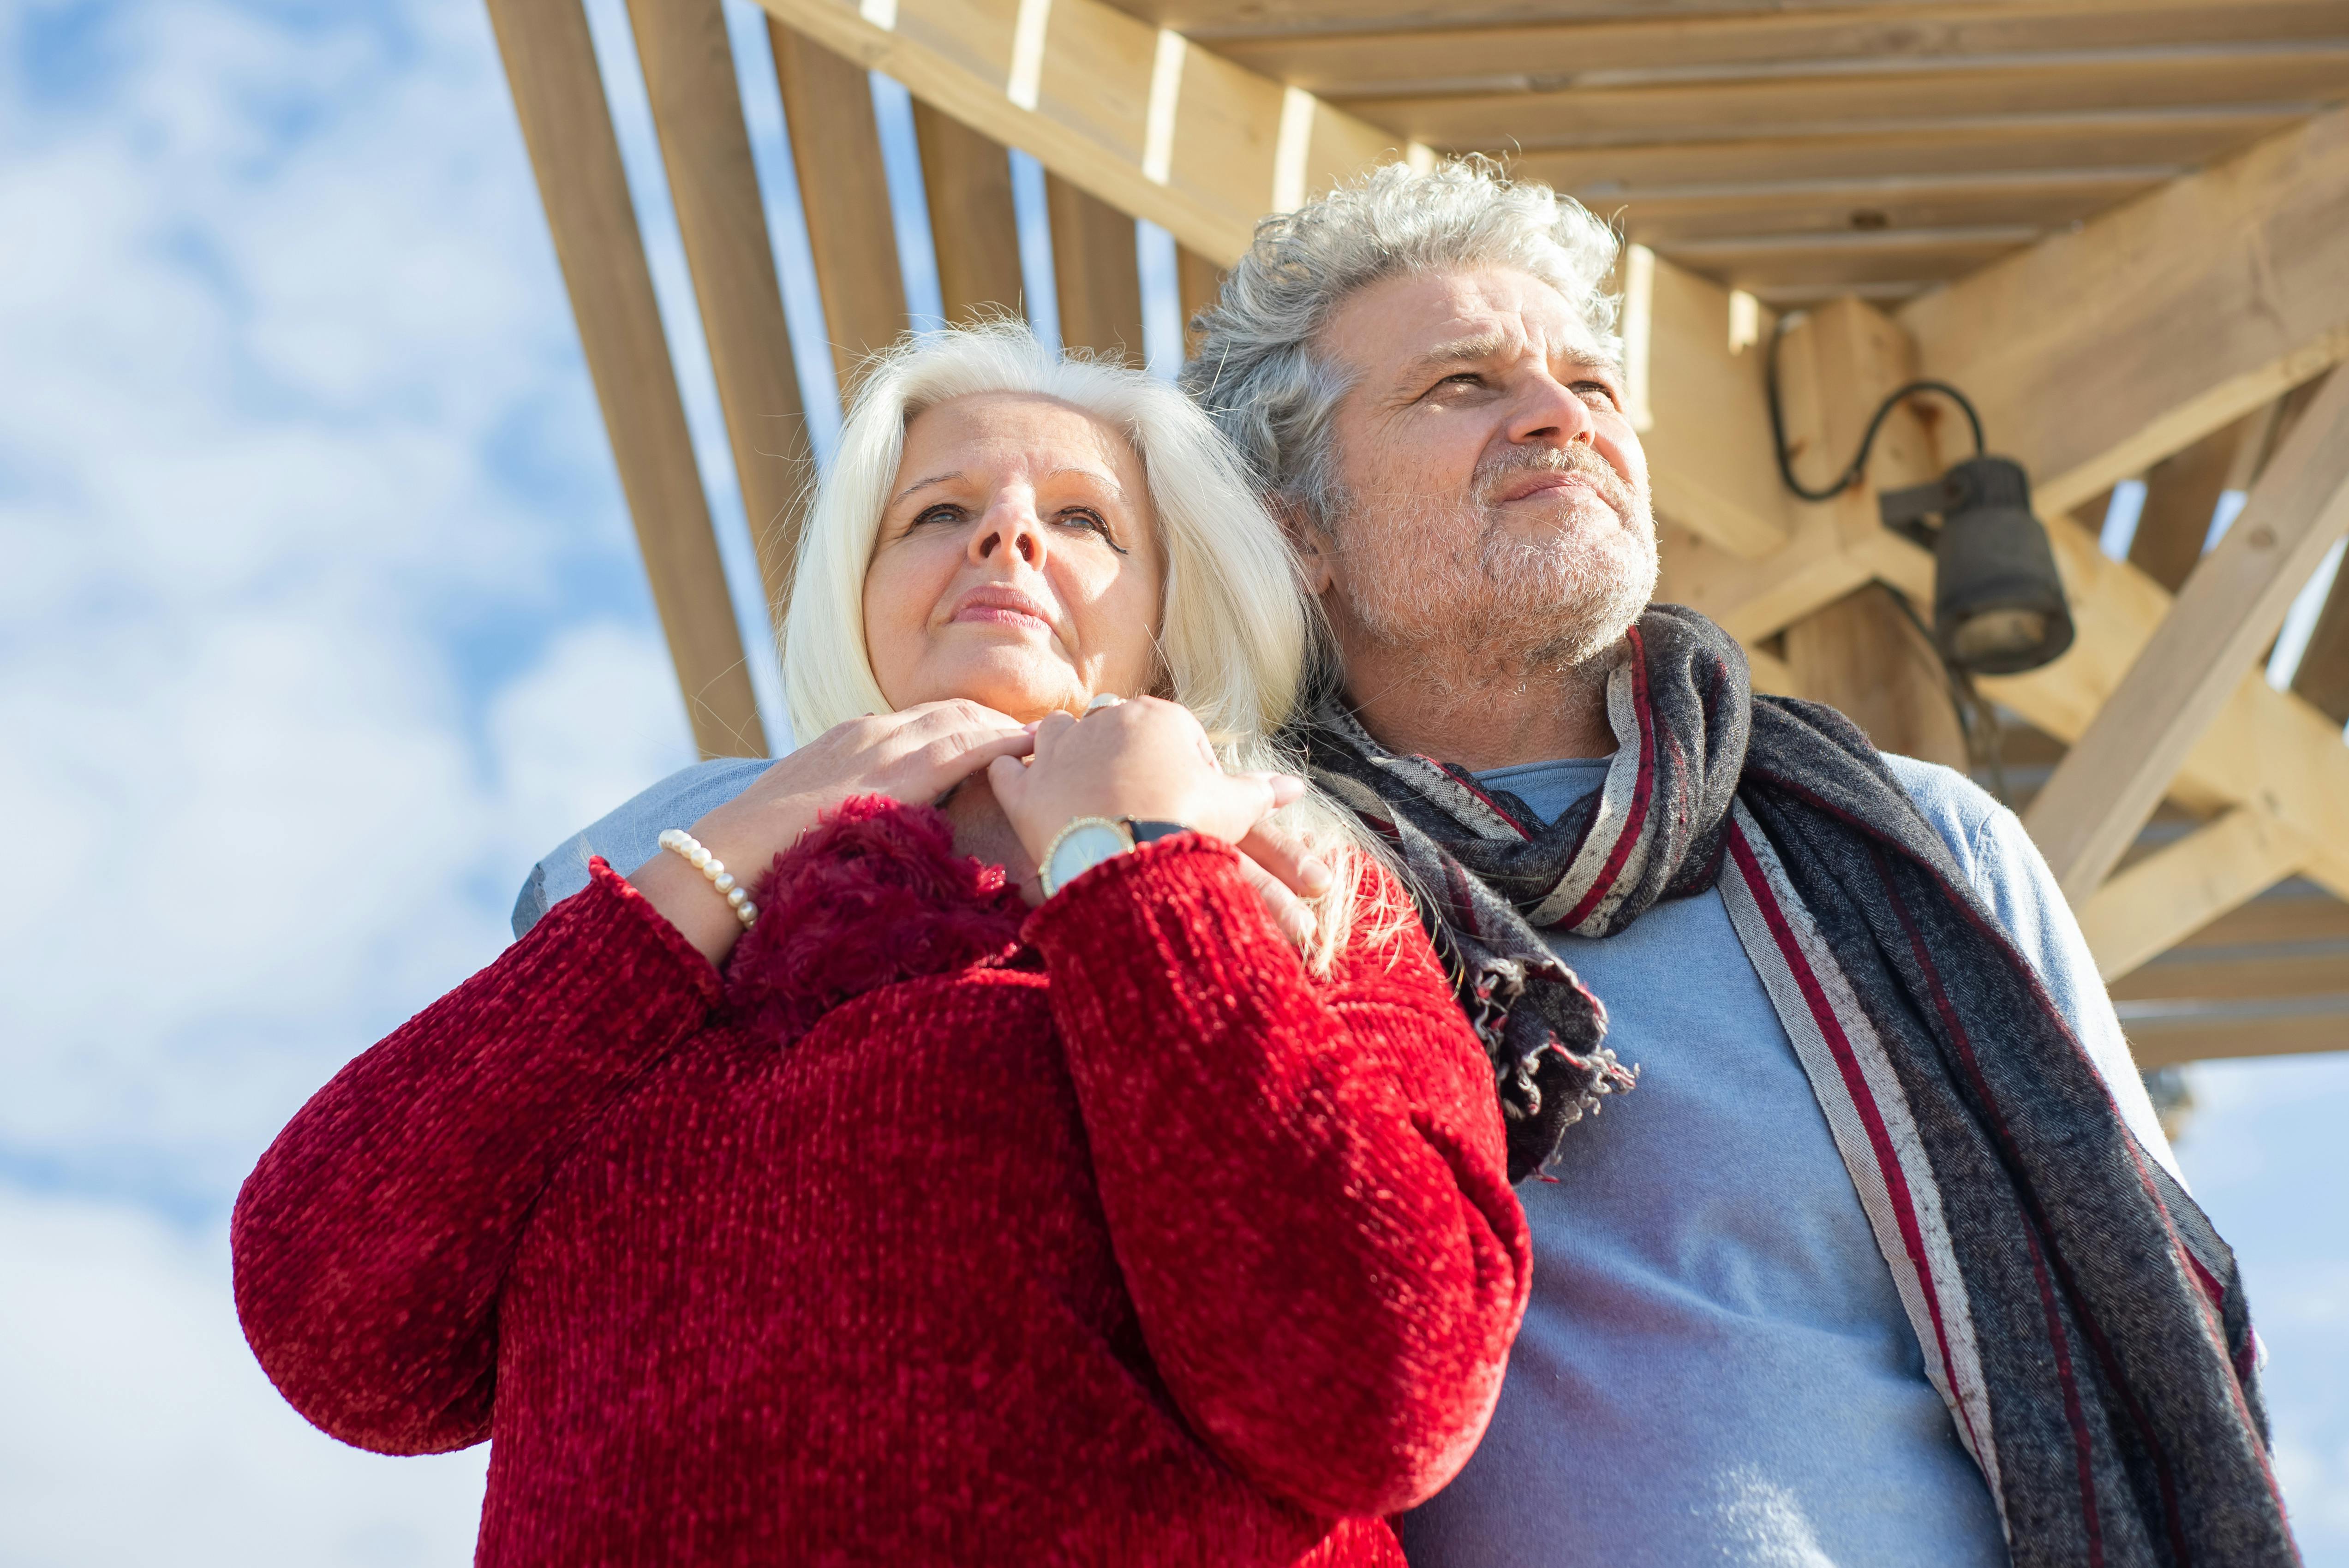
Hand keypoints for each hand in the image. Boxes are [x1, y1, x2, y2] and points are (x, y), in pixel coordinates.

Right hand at [630, 701, 1033, 961]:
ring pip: (964, 721)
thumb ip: (858, 805)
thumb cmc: (770, 852)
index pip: (928, 719)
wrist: (727, 859)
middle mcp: (869, 731)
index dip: (971, 725)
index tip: (1003, 737)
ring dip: (1007, 728)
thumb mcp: (820, 813)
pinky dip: (1000, 743)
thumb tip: (889, 819)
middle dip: (998, 720)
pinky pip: (961, 747)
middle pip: (953, 711)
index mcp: (851, 737)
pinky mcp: (892, 775)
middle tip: (1041, 736)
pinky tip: (1029, 750)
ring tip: (1047, 741)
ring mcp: (880, 747)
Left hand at [987, 698, 1326, 938]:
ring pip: (1055, 734)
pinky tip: (1013, 780)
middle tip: (1129, 788)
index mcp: (1156, 716)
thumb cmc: (1189, 827)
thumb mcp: (1233, 808)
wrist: (1133, 862)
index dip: (1177, 760)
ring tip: (1074, 777)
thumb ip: (1259, 792)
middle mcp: (1102, 722)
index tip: (1182, 790)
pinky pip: (1006, 772)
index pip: (1169, 728)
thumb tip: (1295, 788)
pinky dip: (1008, 776)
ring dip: (1061, 750)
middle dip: (1118, 750)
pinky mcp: (1024, 791)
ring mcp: (1058, 754)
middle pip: (1110, 724)